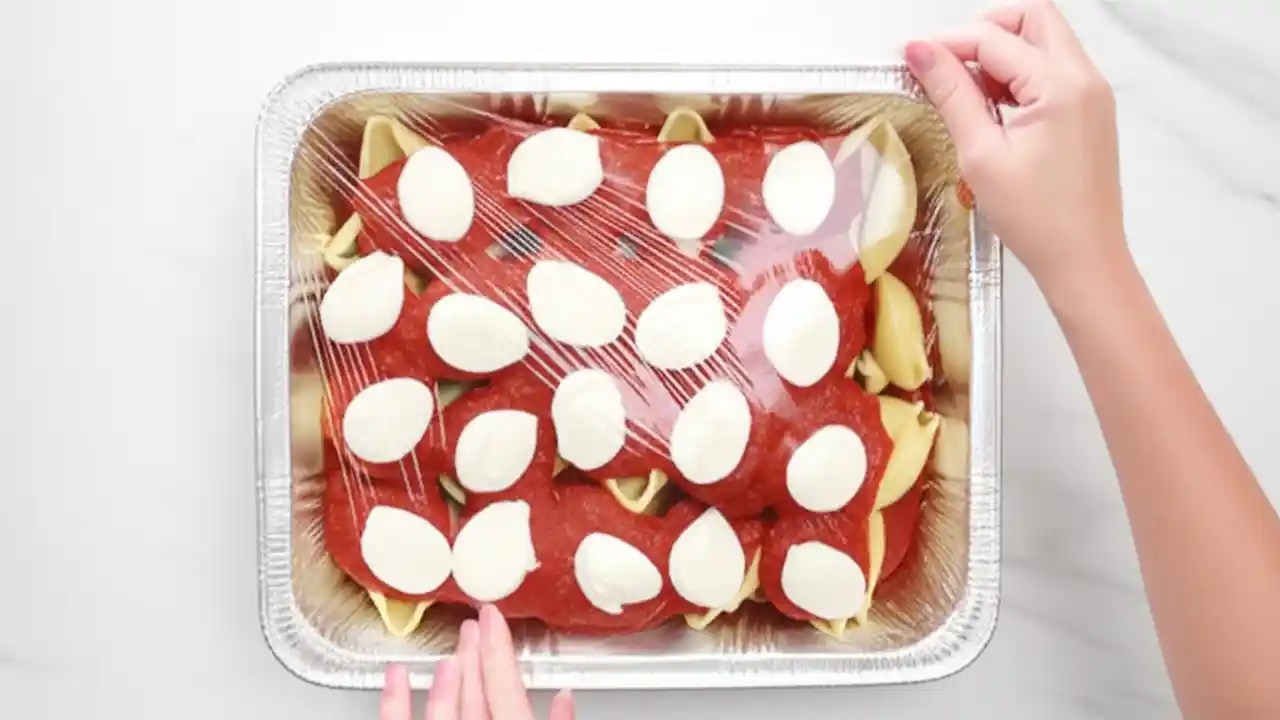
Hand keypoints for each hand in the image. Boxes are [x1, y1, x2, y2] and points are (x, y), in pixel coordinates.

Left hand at [379, 605, 573, 719]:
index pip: (505, 690)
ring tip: (452, 651)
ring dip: (448, 677)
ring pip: (443, 709)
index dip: (498, 649)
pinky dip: (394, 699)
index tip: (492, 617)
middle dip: (477, 655)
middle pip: (476, 694)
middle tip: (476, 625)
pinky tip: (395, 674)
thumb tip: (564, 699)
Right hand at [904, 1, 1125, 294]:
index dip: (947, 44)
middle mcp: (1085, 80)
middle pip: (1032, 19)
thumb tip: (923, 55)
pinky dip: (1018, 76)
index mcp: (1062, 87)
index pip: (994, 39)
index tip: (913, 57)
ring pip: (1043, 41)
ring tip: (965, 95)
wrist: (1084, 260)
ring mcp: (1091, 94)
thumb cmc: (1040, 220)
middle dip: (983, 32)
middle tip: (945, 63)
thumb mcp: (981, 155)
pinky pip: (1051, 71)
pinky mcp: (1088, 112)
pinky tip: (990, 110)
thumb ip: (952, 95)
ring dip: (1000, 54)